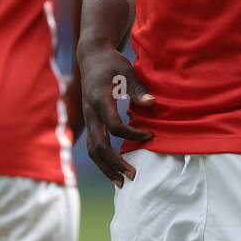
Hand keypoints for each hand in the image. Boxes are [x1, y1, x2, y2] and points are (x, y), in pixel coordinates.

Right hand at [76, 41, 154, 188]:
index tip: (150, 135)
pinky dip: (102, 161)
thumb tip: (152, 104)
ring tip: (121, 183)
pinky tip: (113, 171)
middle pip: (99, 145)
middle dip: (115, 163)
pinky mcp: (89, 121)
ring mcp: (88, 118)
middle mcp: (91, 112)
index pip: (114, 126)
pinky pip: (92, 145)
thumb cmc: (112, 63)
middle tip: (133, 176)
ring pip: (93, 150)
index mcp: (100, 100)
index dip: (132, 135)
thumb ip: (138, 89)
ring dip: (106, 168)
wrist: (91, 57)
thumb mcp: (126, 71)